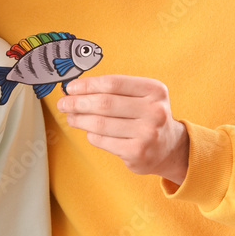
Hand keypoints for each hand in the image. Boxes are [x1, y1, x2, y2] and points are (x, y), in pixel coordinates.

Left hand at [57, 75, 189, 184]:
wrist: (170, 148)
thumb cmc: (147, 116)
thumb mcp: (142, 96)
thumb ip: (114, 90)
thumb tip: (75, 89)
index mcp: (154, 90)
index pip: (113, 82)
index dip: (87, 84)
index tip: (70, 88)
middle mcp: (154, 111)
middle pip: (105, 103)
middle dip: (78, 102)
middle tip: (63, 103)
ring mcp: (148, 133)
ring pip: (100, 124)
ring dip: (79, 119)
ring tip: (71, 117)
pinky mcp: (138, 153)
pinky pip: (103, 141)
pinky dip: (91, 135)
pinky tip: (88, 131)